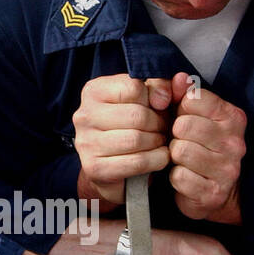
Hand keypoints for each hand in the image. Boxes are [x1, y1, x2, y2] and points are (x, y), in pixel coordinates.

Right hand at [73, 74, 172, 206]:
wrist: (109, 166)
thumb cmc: (130, 127)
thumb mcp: (145, 100)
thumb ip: (160, 87)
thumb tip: (169, 92)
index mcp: (94, 91)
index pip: (134, 87)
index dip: (155, 99)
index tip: (160, 108)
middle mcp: (85, 115)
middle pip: (137, 115)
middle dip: (158, 124)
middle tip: (162, 129)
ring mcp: (86, 142)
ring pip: (136, 139)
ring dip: (157, 142)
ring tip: (159, 142)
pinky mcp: (94, 167)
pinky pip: (136, 162)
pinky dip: (156, 160)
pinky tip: (159, 157)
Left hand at [169, 71, 245, 223]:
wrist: (216, 190)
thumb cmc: (200, 145)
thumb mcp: (192, 114)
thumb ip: (181, 92)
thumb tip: (178, 78)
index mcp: (232, 117)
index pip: (193, 99)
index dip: (181, 110)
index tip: (186, 119)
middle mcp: (235, 142)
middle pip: (184, 126)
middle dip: (175, 135)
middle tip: (182, 142)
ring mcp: (227, 169)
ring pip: (180, 151)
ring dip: (175, 156)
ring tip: (183, 159)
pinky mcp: (213, 193)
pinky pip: (179, 177)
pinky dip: (176, 177)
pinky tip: (186, 177)